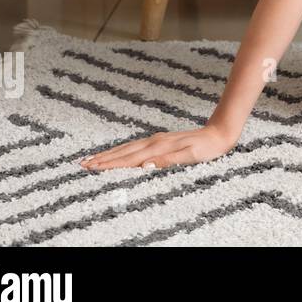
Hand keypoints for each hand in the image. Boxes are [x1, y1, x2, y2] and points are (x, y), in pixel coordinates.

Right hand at [79, 124, 235, 171]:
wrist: (219, 134)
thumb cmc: (207, 148)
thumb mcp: (190, 156)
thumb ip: (167, 161)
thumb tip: (145, 166)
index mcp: (158, 148)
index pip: (128, 159)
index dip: (109, 164)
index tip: (91, 168)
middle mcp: (154, 142)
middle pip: (123, 152)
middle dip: (103, 159)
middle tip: (82, 164)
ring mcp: (156, 140)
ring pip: (127, 148)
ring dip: (109, 154)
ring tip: (93, 159)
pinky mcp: (160, 141)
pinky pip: (135, 147)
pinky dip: (122, 151)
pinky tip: (118, 154)